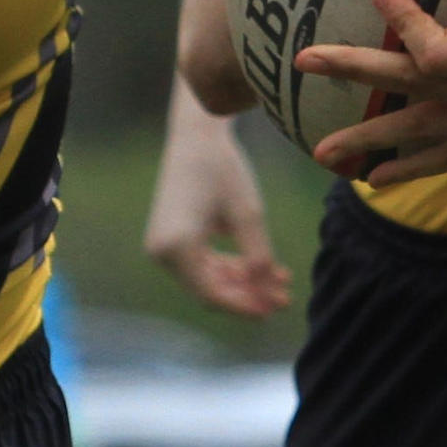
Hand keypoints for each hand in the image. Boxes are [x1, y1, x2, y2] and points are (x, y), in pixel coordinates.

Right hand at [144, 108, 291, 317]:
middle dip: (248, 295)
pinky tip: (263, 267)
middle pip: (209, 290)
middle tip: (285, 297)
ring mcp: (162, 248)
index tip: (275, 309)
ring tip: (281, 279)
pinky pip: (201, 266)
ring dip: (243, 283)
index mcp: (176, 245)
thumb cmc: (223, 169)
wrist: (196, 137)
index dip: (246, 306)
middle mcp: (161, 252)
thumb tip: (266, 296)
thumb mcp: (248, 214)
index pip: (212, 294)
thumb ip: (258, 258)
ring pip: (207, 280)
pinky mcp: (170, 241)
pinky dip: (229, 268)